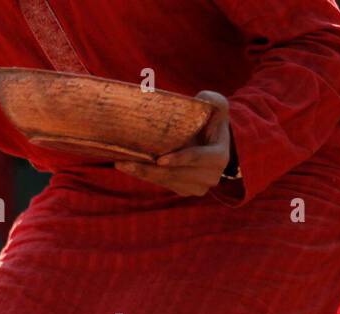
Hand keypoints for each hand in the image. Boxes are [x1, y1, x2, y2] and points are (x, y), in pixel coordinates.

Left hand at [114, 91, 231, 196]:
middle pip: (174, 174)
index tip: (159, 160)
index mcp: (218, 158)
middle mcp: (210, 177)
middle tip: (123, 162)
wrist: (214, 143)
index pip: (197, 158)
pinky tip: (130, 168)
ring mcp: (197, 187)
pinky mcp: (184, 190)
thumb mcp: (217, 108)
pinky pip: (163, 184)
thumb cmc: (212, 121)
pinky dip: (146, 176)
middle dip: (148, 170)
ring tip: (121, 164)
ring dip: (142, 174)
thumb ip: (214, 100)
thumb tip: (202, 97)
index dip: (179, 159)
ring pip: (165, 181)